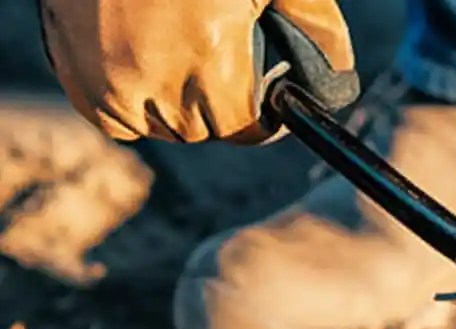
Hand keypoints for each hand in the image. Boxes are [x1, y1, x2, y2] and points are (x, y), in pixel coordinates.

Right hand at [37, 0, 356, 143]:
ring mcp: (104, 77)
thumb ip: (316, 25)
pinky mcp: (71, 69)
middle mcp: (152, 76)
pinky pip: (111, 115)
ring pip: (155, 126)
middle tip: (225, 61)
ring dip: (175, 105)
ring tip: (186, 55)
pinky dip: (130, 100)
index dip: (262, 118)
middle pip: (200, 128)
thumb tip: (338, 87)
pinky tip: (146, 62)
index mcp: (209, 54)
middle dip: (220, 105)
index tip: (268, 99)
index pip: (243, 129)